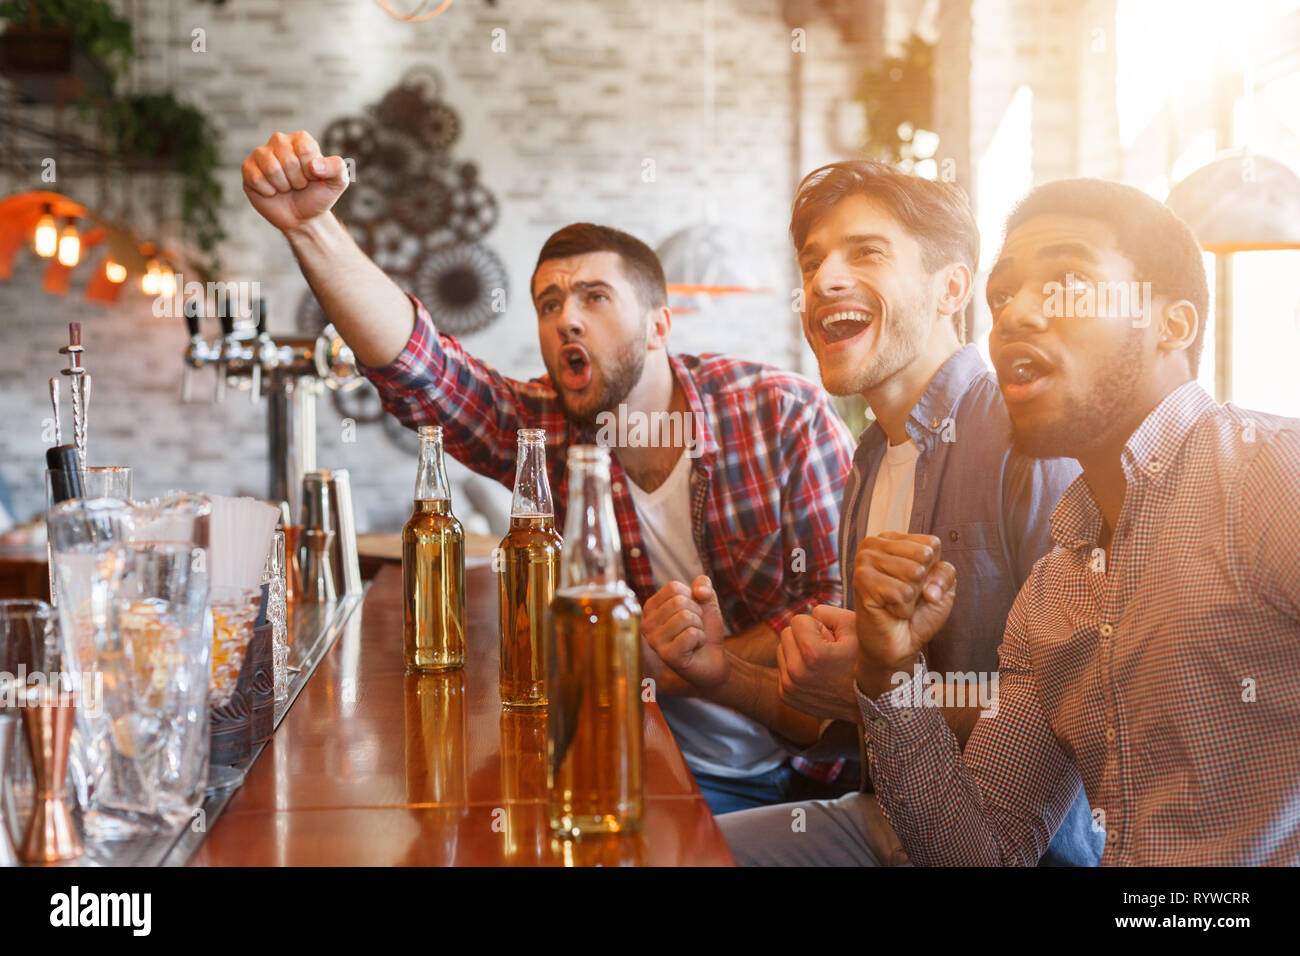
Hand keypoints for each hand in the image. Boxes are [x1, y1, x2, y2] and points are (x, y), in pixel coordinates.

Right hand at [241, 130, 349, 233]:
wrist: (302, 217)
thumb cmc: (318, 196)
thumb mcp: (337, 183)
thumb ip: (337, 168)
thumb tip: (315, 165)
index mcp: (301, 139)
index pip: (305, 150)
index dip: (311, 171)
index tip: (313, 177)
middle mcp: (279, 141)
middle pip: (289, 161)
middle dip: (297, 181)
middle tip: (298, 185)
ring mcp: (261, 153)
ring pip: (272, 169)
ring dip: (283, 186)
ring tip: (286, 187)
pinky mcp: (248, 168)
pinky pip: (256, 178)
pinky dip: (268, 192)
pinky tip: (272, 191)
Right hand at [641, 575, 727, 690]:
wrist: (713, 658)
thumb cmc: (704, 629)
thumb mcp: (706, 601)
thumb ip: (703, 584)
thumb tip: (699, 591)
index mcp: (650, 607)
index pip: (673, 588)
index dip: (691, 598)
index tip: (691, 613)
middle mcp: (647, 624)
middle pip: (679, 602)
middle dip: (696, 614)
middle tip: (694, 628)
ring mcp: (654, 641)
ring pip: (685, 617)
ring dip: (699, 627)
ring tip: (693, 638)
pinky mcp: (666, 655)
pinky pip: (691, 634)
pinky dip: (700, 639)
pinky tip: (694, 648)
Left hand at [776, 605, 859, 722]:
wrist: (871, 703)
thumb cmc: (865, 661)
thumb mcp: (854, 627)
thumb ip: (827, 612)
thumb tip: (809, 616)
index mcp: (812, 653)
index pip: (798, 620)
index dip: (818, 626)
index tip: (833, 641)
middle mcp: (796, 672)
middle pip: (787, 634)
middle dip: (806, 638)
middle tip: (828, 653)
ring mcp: (789, 687)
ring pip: (782, 650)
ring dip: (799, 653)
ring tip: (823, 665)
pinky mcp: (787, 696)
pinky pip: (782, 668)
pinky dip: (796, 668)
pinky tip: (816, 676)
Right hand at [852, 532, 955, 695]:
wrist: (899, 644)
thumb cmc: (918, 612)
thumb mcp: (941, 587)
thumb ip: (945, 573)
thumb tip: (928, 588)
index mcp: (893, 539)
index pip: (932, 544)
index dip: (934, 570)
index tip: (919, 584)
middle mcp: (874, 544)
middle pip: (924, 556)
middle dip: (922, 584)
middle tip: (906, 596)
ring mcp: (864, 560)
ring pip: (913, 573)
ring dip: (911, 597)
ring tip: (897, 603)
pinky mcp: (861, 581)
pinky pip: (901, 592)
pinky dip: (902, 608)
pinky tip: (889, 610)